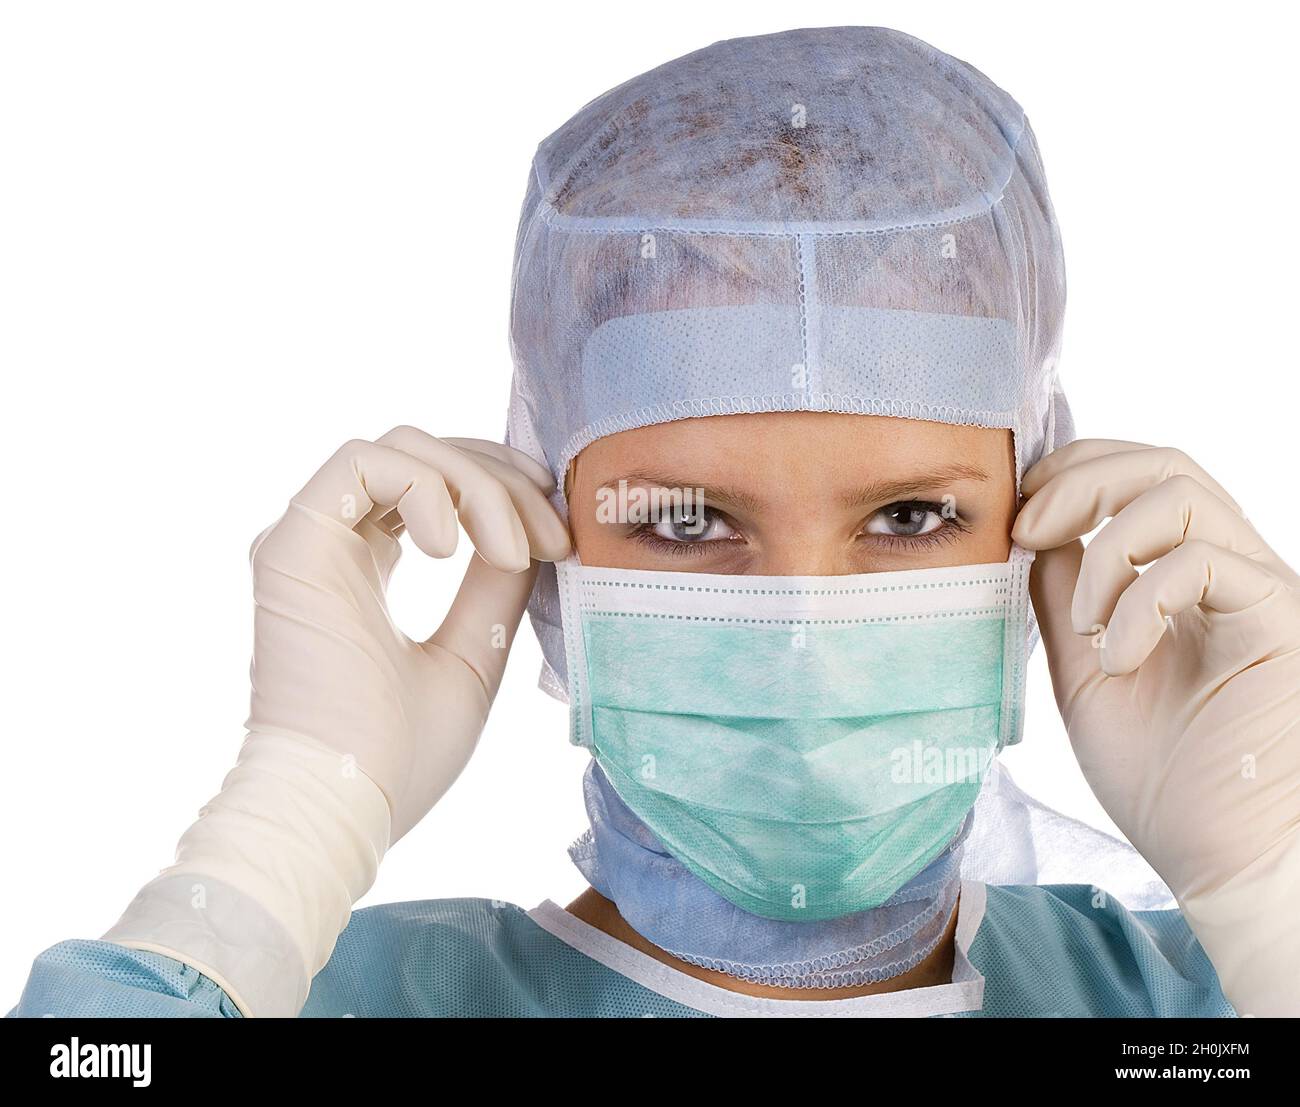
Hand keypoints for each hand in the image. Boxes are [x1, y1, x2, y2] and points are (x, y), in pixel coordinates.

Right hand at [247, 426, 568, 840]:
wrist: (342, 807)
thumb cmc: (400, 755)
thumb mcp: (475, 655)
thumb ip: (495, 588)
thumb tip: (531, 536)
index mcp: (366, 569)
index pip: (434, 485)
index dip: (500, 487)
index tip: (555, 535)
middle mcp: (333, 544)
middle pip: (426, 455)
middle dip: (503, 482)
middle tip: (552, 539)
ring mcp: (309, 539)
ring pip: (402, 447)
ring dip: (477, 485)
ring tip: (513, 553)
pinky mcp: (292, 542)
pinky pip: (362, 462)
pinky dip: (426, 488)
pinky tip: (454, 551)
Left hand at [1013, 439, 1299, 1014]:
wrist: (1222, 859)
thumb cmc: (1164, 780)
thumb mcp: (1084, 677)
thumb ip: (1064, 604)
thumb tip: (1039, 540)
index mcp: (1179, 579)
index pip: (1133, 478)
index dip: (1069, 472)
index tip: (1015, 515)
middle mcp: (1225, 571)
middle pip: (1161, 463)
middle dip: (1078, 480)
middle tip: (1027, 531)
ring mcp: (1255, 590)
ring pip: (1183, 492)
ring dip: (1108, 546)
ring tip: (1085, 623)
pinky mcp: (1277, 620)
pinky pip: (1204, 561)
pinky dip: (1141, 601)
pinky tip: (1122, 659)